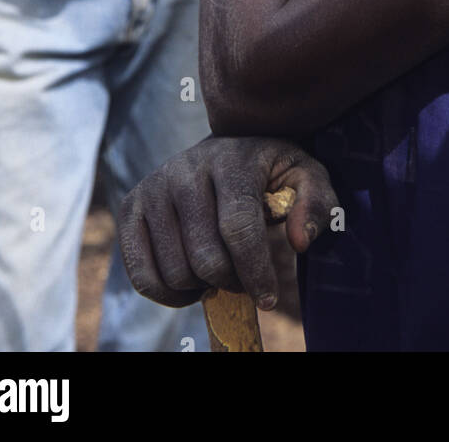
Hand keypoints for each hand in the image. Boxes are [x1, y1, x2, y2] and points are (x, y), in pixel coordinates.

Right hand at [117, 135, 338, 309]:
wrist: (224, 150)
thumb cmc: (268, 172)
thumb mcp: (304, 176)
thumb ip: (317, 204)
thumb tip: (299, 241)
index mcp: (231, 158)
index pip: (238, 228)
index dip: (255, 272)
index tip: (269, 298)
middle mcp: (185, 168)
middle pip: (206, 257)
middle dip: (232, 281)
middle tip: (244, 277)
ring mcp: (153, 186)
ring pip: (176, 272)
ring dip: (203, 287)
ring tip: (220, 270)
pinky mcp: (131, 208)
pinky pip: (141, 275)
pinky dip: (168, 295)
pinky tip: (191, 281)